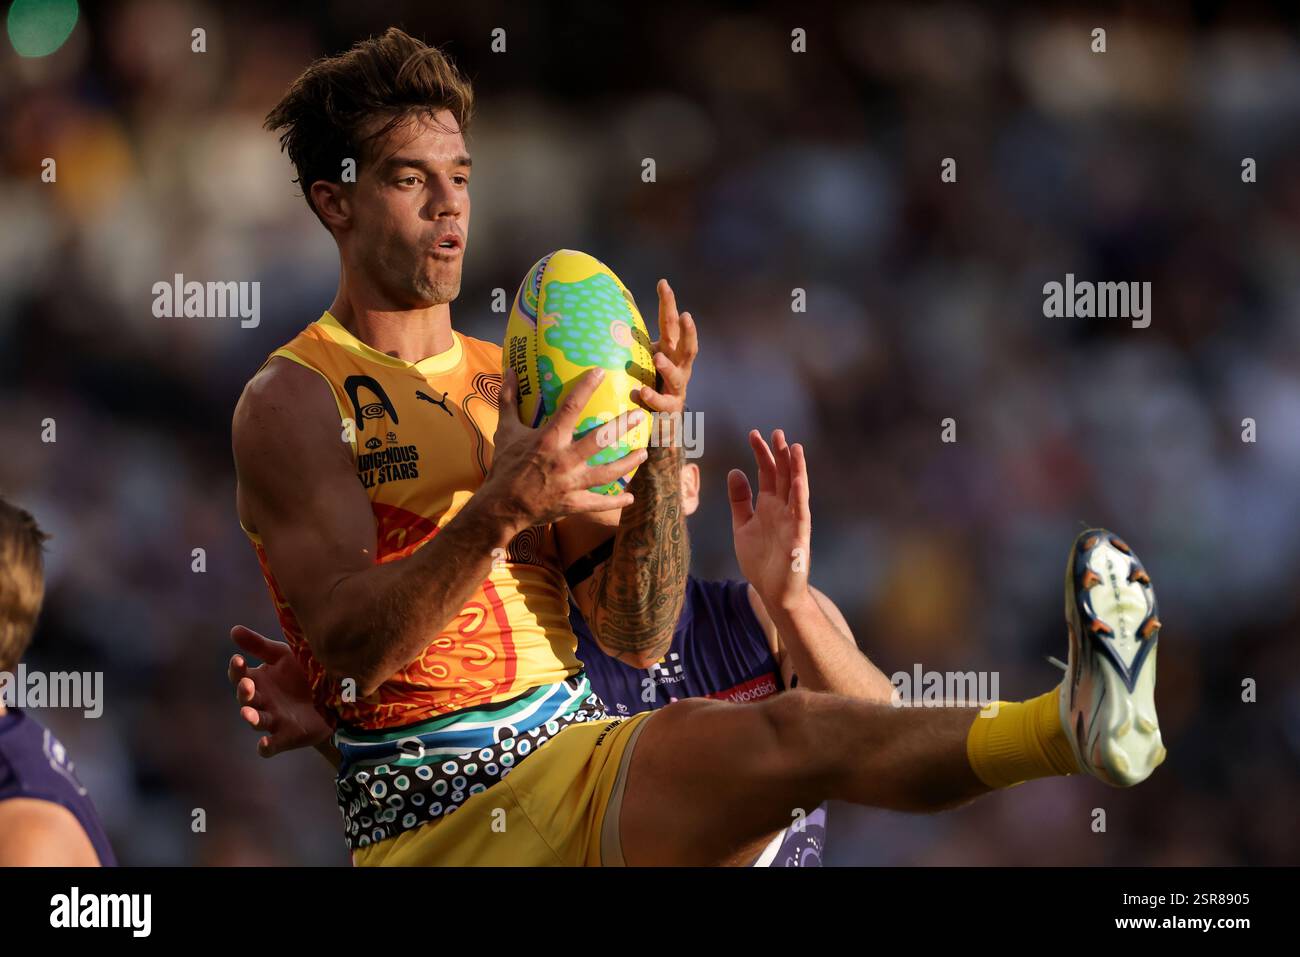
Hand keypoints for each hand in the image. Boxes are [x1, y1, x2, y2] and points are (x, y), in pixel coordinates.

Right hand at [227, 625, 330, 757]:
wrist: (333, 698)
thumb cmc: (302, 673)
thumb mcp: (283, 656)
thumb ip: (259, 645)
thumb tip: (233, 629)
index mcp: (259, 680)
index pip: (240, 675)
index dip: (236, 669)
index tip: (238, 659)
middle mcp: (262, 701)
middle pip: (246, 698)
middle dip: (244, 692)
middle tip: (247, 685)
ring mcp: (273, 720)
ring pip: (256, 720)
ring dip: (250, 717)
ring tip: (247, 713)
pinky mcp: (286, 736)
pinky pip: (272, 745)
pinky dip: (266, 746)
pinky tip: (264, 744)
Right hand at [486, 366, 648, 528]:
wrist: (500, 507)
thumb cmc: (504, 466)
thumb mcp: (505, 430)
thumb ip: (509, 400)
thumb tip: (509, 370)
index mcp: (548, 440)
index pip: (570, 407)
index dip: (586, 388)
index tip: (601, 372)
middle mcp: (564, 460)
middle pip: (600, 440)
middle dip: (622, 427)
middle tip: (640, 416)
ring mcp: (571, 483)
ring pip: (607, 473)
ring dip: (628, 463)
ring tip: (644, 453)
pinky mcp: (573, 503)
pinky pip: (599, 503)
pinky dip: (616, 502)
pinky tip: (630, 497)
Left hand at [636, 279, 697, 441]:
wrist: (664, 420)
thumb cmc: (654, 381)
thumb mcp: (646, 356)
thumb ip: (637, 337)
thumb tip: (619, 302)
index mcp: (671, 351)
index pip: (670, 324)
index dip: (668, 304)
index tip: (663, 284)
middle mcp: (680, 367)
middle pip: (686, 347)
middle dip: (688, 331)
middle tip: (685, 316)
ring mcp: (677, 388)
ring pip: (677, 376)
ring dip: (668, 367)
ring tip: (658, 359)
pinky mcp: (671, 409)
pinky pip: (663, 403)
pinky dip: (652, 397)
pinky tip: (640, 392)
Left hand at [727, 429, 811, 609]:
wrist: (772, 592)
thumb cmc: (760, 560)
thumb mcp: (742, 525)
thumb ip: (740, 500)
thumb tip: (735, 471)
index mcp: (768, 505)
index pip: (766, 473)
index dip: (761, 454)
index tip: (754, 434)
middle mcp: (782, 509)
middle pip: (781, 475)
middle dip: (779, 453)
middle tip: (776, 431)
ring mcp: (792, 521)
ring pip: (795, 489)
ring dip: (795, 468)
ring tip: (794, 447)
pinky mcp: (799, 536)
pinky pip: (800, 512)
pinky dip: (799, 495)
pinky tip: (798, 479)